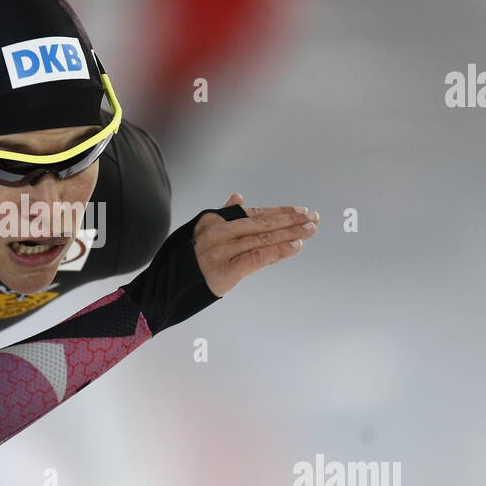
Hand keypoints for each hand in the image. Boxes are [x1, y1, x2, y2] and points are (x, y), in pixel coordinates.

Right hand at [195, 192, 318, 296]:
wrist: (171, 288)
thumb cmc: (191, 261)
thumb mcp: (203, 232)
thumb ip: (223, 214)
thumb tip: (238, 197)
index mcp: (213, 220)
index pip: (254, 213)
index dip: (280, 212)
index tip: (300, 211)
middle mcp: (216, 233)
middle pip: (262, 224)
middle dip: (291, 221)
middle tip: (313, 218)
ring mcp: (220, 251)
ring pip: (264, 239)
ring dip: (291, 234)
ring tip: (311, 230)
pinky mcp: (226, 270)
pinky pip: (259, 257)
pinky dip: (280, 250)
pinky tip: (297, 246)